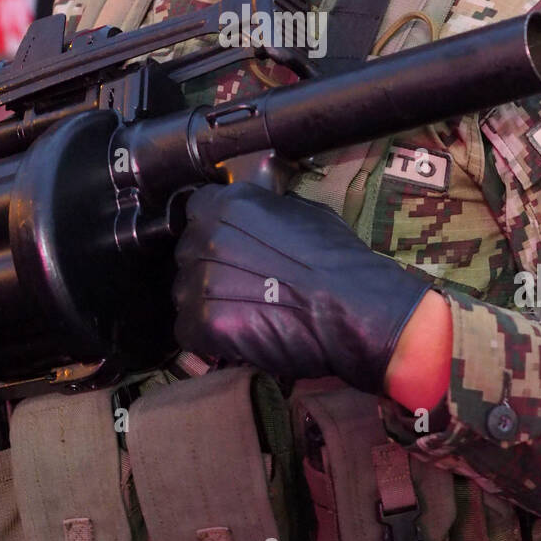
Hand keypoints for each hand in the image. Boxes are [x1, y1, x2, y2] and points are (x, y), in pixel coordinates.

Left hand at [172, 182, 432, 392]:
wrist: (355, 307)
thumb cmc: (338, 259)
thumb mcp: (302, 211)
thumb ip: (264, 209)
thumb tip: (253, 210)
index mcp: (230, 204)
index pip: (196, 210)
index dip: (212, 229)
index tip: (230, 247)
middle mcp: (208, 236)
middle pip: (188, 254)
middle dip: (208, 269)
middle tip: (242, 286)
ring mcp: (202, 280)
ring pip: (184, 293)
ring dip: (207, 304)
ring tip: (243, 313)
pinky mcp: (204, 322)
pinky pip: (188, 330)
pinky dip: (208, 337)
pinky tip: (237, 335)